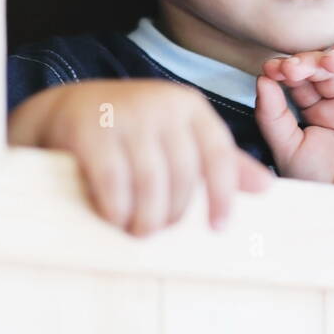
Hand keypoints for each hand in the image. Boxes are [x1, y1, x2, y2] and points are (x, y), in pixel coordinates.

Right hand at [9, 78, 273, 236]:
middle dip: (174, 212)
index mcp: (188, 105)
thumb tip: (266, 187)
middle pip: (183, 174)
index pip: (218, 152)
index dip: (223, 193)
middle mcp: (161, 103)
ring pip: (151, 183)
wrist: (67, 109)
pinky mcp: (90, 130)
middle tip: (158, 228)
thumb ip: (219, 160)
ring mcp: (125, 115)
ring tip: (138, 229)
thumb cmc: (132, 130)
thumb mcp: (177, 135)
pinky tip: (113, 217)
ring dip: (146, 217)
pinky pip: (112, 184)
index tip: (220, 227)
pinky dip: (116, 209)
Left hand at [254, 39, 333, 190]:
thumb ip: (272, 114)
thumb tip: (263, 78)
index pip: (308, 72)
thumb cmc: (319, 183)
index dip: (291, 66)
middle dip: (312, 60)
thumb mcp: (286, 148)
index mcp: (322, 104)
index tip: (271, 70)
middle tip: (293, 68)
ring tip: (330, 61)